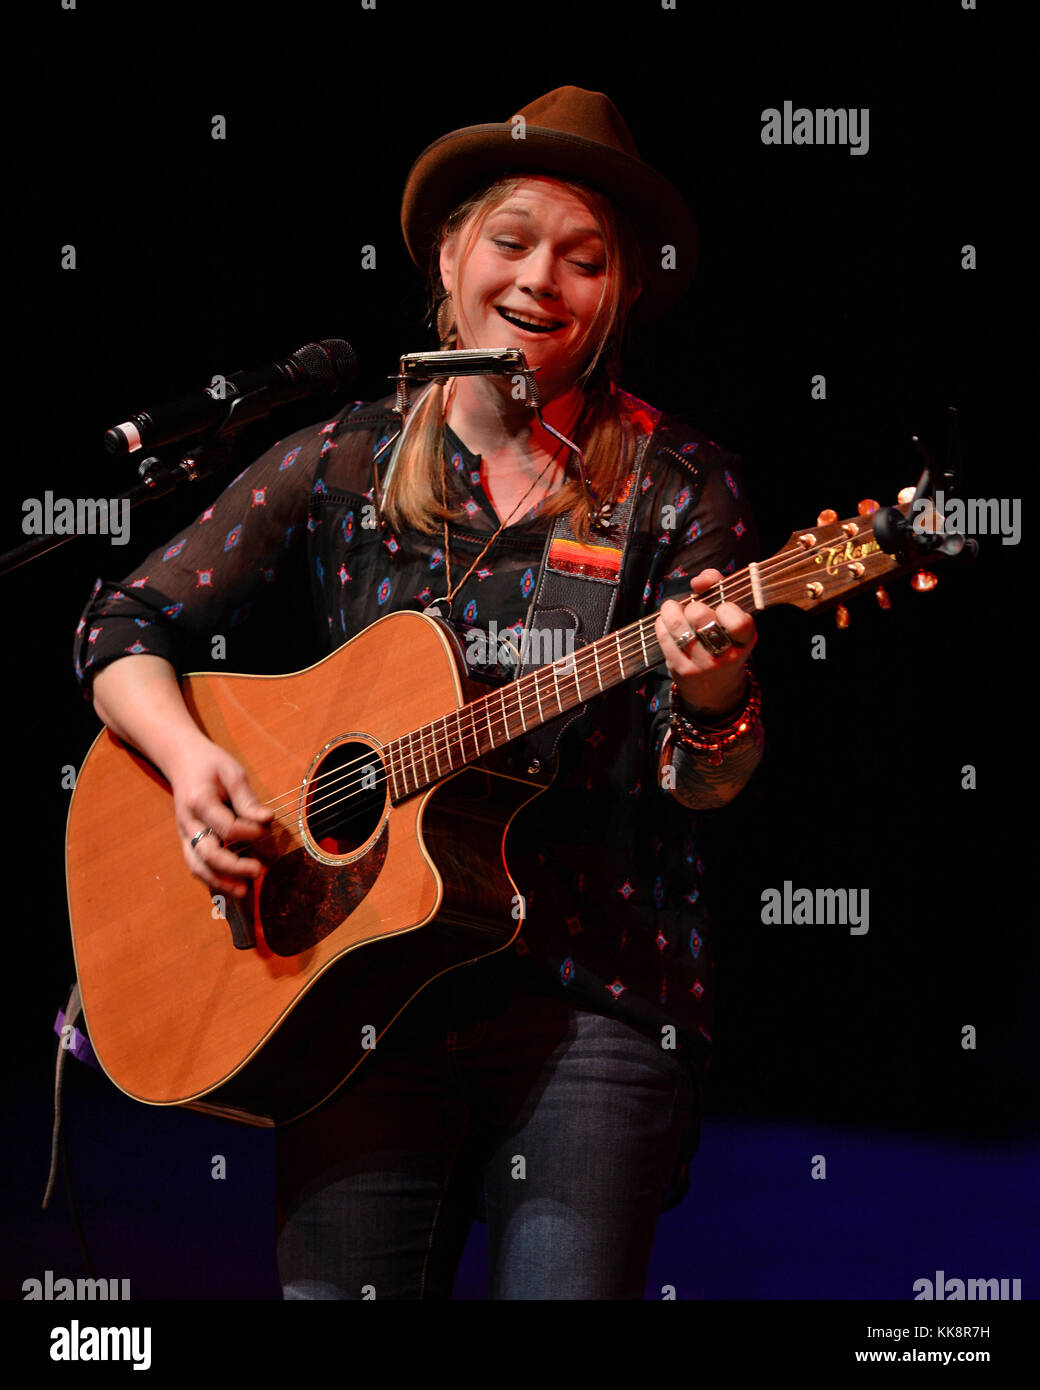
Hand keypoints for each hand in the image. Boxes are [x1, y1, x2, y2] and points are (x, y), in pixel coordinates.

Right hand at [167, 735, 273, 898]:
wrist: (181, 760)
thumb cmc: (210, 764)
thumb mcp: (232, 772)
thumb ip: (247, 798)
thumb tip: (267, 819)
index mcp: (199, 801)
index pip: (225, 826)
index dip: (249, 832)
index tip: (267, 828)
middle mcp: (187, 822)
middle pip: (207, 853)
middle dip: (233, 867)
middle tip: (259, 871)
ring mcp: (184, 835)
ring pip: (197, 866)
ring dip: (220, 882)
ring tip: (244, 891)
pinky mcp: (187, 842)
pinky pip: (196, 866)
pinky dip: (212, 880)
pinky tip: (231, 888)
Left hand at [654, 568, 756, 718]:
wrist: (716, 688)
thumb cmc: (723, 640)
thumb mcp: (730, 617)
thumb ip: (718, 588)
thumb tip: (700, 580)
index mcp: (745, 640)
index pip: (738, 622)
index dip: (726, 608)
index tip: (720, 607)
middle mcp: (726, 655)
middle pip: (701, 617)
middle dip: (693, 606)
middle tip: (692, 608)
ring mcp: (703, 665)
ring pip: (678, 626)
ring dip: (671, 610)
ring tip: (672, 608)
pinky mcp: (682, 671)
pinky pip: (665, 639)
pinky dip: (661, 624)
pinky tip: (665, 623)